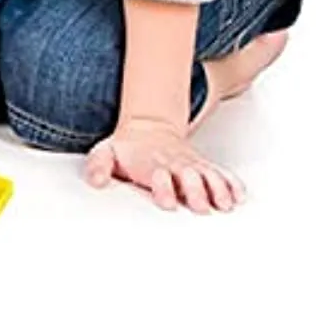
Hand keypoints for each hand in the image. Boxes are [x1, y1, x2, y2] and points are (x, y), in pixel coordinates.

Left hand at [84, 118, 245, 212]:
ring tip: (224, 204)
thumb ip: (99, 166)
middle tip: (199, 206)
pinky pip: (222, 174)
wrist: (147, 129)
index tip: (167, 201)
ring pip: (208, 176)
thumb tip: (96, 181)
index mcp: (150, 164)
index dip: (163, 187)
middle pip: (188, 177)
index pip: (158, 175)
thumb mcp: (105, 154)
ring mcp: (191, 166)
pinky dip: (231, 184)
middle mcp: (174, 165)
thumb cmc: (127, 151)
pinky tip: (239, 196)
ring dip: (217, 189)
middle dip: (194, 190)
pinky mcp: (204, 168)